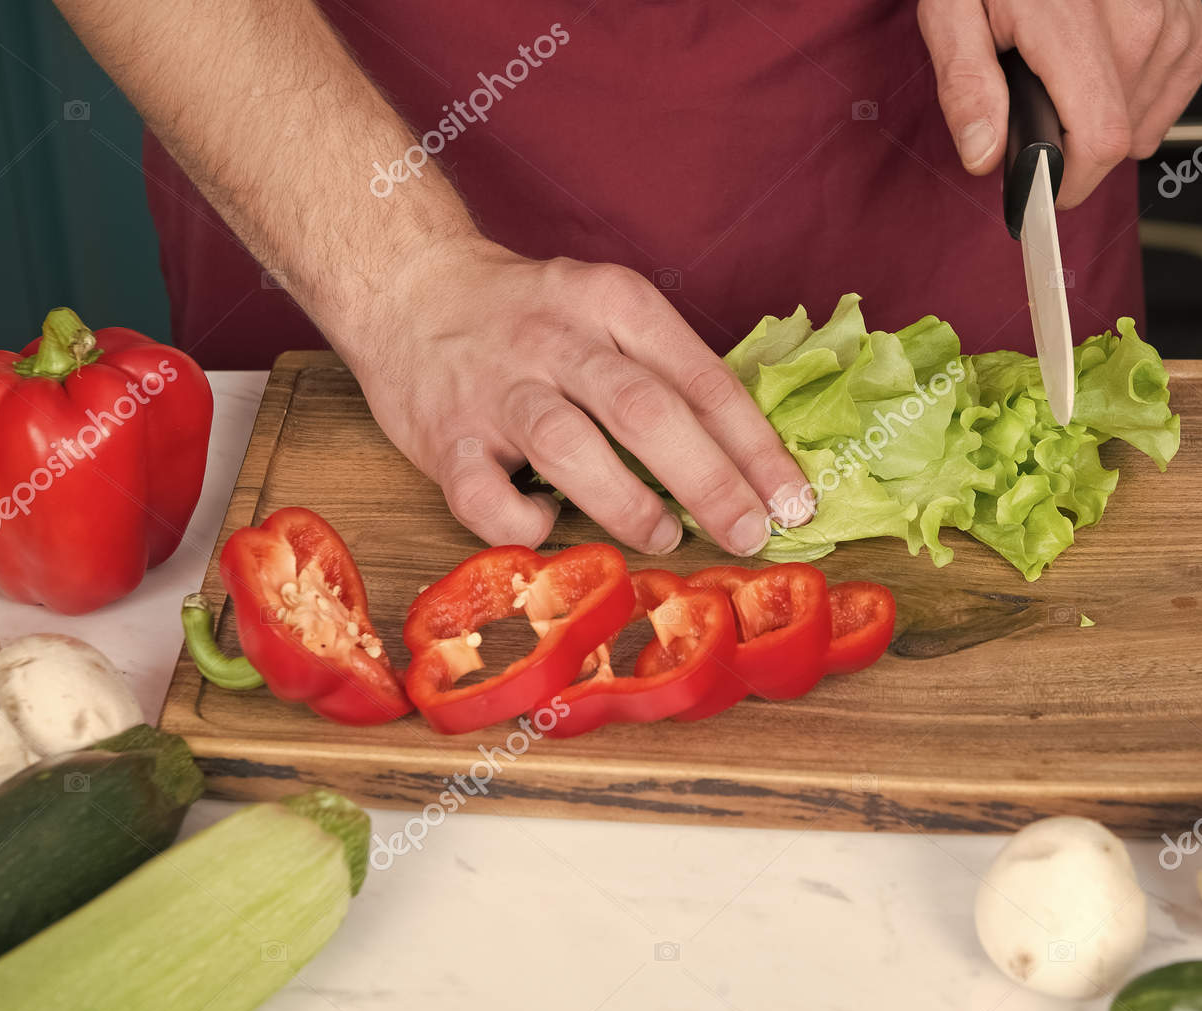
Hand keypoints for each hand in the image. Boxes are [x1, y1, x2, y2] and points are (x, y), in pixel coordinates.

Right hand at [342, 237, 811, 555]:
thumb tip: (752, 462)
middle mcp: (556, 340)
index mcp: (614, 303)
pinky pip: (484, 495)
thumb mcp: (609, 313)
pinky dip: (524, 523)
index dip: (754, 447)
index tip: (793, 500)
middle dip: (710, 481)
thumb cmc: (531, 316)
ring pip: (569, 448)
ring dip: (627, 504)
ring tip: (664, 535)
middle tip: (749, 533)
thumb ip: (669, 372)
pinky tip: (547, 525)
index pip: (701, 378)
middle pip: (646, 411)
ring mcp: (496, 389)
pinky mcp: (441, 436)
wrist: (408, 284)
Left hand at [918, 0, 1201, 207]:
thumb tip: (984, 154)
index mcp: (1072, 21)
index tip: (1042, 188)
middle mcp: (1136, 16)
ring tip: (1065, 76)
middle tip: (1034, 103)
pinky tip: (1107, 78)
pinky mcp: (1189, 17)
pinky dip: (1142, 98)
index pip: (1099, 138)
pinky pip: (1176, 89)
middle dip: (1072, 146)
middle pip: (1119, 137)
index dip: (1069, 182)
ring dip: (1104, 119)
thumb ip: (966, 85)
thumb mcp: (952, 12)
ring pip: (1145, 119)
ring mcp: (1169, 14)